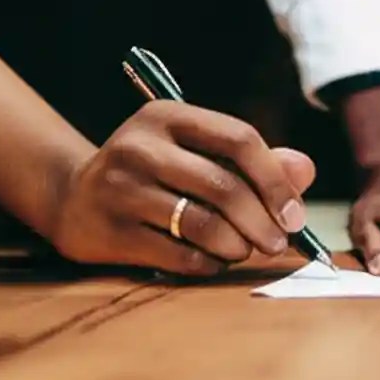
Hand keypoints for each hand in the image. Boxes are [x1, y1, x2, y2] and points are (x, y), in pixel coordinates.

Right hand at [49, 101, 314, 275]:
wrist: (74, 197)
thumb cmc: (157, 174)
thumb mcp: (198, 152)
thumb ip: (255, 161)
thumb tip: (305, 170)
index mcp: (168, 116)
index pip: (239, 139)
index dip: (275, 180)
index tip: (295, 214)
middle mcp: (140, 147)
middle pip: (224, 186)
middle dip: (263, 222)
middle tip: (278, 244)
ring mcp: (120, 188)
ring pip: (203, 225)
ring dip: (238, 246)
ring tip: (245, 250)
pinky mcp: (110, 231)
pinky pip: (180, 256)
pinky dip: (209, 263)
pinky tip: (214, 260)